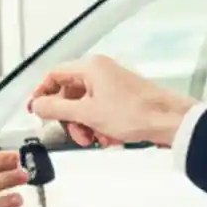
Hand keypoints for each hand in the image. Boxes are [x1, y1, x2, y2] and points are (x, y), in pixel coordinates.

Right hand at [27, 55, 196, 147]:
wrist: (169, 122)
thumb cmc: (136, 112)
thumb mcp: (87, 114)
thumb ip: (56, 109)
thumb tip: (37, 106)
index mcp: (90, 67)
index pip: (54, 75)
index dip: (43, 94)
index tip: (37, 111)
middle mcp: (101, 72)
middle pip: (69, 94)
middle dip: (70, 118)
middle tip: (76, 134)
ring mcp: (112, 85)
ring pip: (85, 106)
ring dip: (85, 125)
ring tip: (96, 139)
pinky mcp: (122, 99)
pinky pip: (101, 112)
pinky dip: (100, 126)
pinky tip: (110, 138)